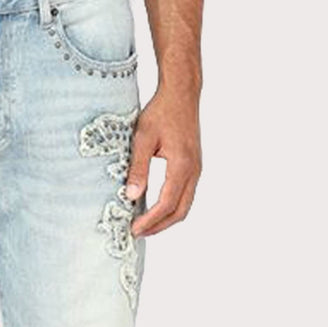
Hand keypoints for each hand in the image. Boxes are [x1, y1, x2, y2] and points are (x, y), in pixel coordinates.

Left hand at [126, 89, 201, 236]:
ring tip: (145, 224)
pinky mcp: (193, 166)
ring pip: (184, 205)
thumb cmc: (161, 112)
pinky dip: (171, 207)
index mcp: (181, 165)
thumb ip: (138, 168)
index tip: (134, 229)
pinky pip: (185, 194)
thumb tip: (131, 196)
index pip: (166, 203)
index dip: (150, 220)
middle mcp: (193, 171)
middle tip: (138, 232)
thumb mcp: (142, 138)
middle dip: (159, 226)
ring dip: (165, 218)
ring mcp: (196, 169)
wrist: (181, 94)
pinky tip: (154, 207)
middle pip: (180, 211)